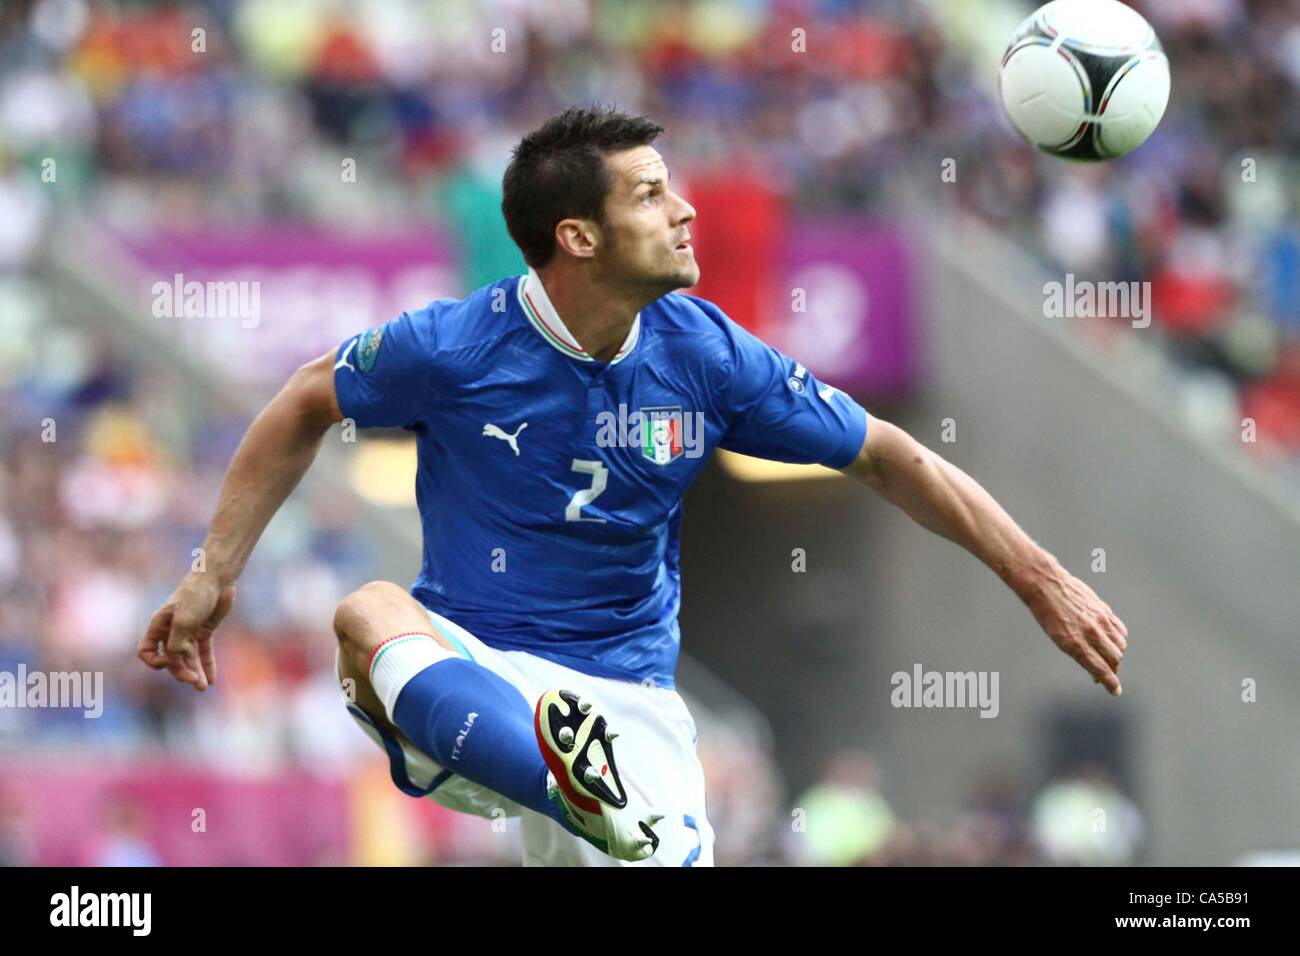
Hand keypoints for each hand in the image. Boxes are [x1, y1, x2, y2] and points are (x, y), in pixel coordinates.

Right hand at [138, 574, 235, 691]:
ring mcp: (188, 632)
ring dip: (194, 673)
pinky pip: (204, 652)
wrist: (217, 580)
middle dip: (180, 672)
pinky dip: (207, 666)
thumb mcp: (184, 620)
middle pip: (170, 659)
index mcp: (159, 626)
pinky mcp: (204, 631)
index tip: (169, 661)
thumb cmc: (196, 596)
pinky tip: (212, 680)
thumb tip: (181, 659)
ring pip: (188, 658)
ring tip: (202, 687)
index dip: (155, 661)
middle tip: (194, 681)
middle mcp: (171, 630)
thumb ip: (178, 642)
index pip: (147, 651)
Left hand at [1024, 563, 1127, 695]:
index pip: (1101, 670)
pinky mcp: (1105, 610)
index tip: (1115, 690)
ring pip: (1120, 645)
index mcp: (1076, 644)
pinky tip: (1112, 639)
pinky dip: (1119, 638)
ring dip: (1116, 654)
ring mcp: (1100, 621)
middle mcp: (1091, 634)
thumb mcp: (1058, 640)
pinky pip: (1120, 629)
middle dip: (1112, 669)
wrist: (1047, 585)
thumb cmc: (1047, 614)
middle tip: (1106, 672)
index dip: (1110, 683)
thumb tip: (1095, 669)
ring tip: (1106, 655)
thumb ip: (1080, 654)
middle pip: (1114, 659)